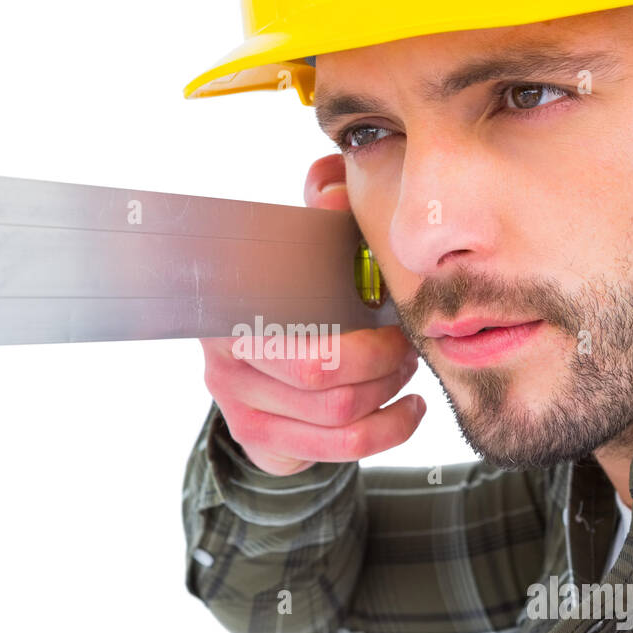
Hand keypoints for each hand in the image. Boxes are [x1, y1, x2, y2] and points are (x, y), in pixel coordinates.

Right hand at [198, 154, 424, 474]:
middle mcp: (225, 359)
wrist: (257, 364)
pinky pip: (341, 448)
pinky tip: (407, 409)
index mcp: (234, 304)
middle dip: (382, 361)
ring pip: (339, 415)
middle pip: (323, 374)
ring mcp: (240, 406)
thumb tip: (330, 183)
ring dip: (388, 392)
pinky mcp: (261, 440)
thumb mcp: (308, 252)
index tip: (391, 311)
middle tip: (407, 346)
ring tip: (405, 371)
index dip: (363, 325)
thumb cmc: (296, 301)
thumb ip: (321, 215)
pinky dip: (389, 430)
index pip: (301, 323)